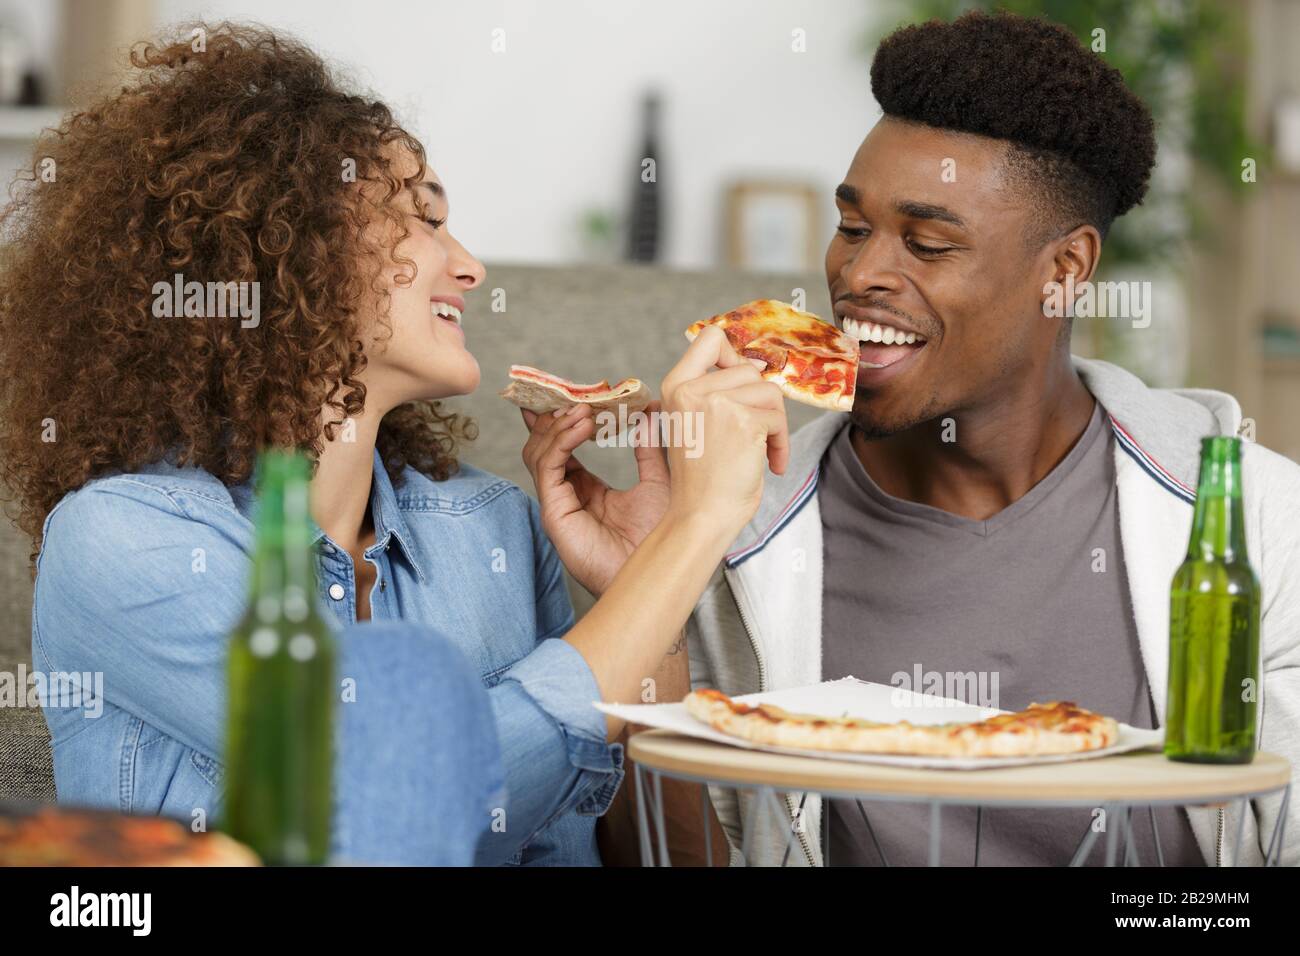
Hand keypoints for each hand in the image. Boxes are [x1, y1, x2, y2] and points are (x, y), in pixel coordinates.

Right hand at [521, 401, 671, 596]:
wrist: (659, 570)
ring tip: (584, 410)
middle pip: (542, 445)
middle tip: (570, 391)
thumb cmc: (659, 536)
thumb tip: (649, 409)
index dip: (561, 418)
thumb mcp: (658, 480)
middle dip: (553, 415)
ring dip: (559, 426)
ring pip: (538, 452)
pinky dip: (561, 442)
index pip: (561, 445)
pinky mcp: (555, 513)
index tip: (570, 392)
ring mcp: (557, 504)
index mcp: (585, 488)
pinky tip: (582, 427)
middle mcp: (566, 494)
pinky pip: (547, 468)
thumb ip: (649, 446)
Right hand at [659, 325, 788, 537]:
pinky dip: (781, 444)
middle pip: (749, 369)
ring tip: (761, 451)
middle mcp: (691, 389)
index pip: (710, 338)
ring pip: (769, 392)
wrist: (701, 516)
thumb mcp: (697, 423)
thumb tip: (757, 364)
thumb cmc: (704, 478)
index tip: (743, 382)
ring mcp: (717, 402)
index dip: (734, 354)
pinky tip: (769, 464)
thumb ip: (716, 391)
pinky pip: (778, 418)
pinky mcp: (743, 420)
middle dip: (761, 403)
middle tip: (755, 434)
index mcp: (676, 386)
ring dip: (774, 424)